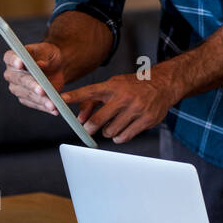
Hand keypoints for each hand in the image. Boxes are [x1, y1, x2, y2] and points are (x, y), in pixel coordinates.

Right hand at [2, 42, 67, 113]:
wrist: (55, 68)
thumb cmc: (49, 55)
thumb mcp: (49, 51)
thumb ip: (44, 57)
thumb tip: (40, 64)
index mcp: (14, 56)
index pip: (9, 57)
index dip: (14, 60)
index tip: (21, 64)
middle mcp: (11, 73)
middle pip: (18, 79)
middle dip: (31, 85)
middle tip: (42, 90)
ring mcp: (16, 88)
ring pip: (27, 94)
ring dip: (40, 100)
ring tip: (52, 104)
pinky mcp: (25, 99)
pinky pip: (34, 104)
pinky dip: (44, 107)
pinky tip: (55, 109)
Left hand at [63, 69, 181, 144]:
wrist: (163, 85)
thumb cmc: (133, 86)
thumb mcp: (113, 86)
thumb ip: (94, 101)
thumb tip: (80, 119)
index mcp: (113, 86)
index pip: (89, 92)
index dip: (74, 96)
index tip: (59, 100)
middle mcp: (124, 97)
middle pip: (97, 120)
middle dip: (89, 128)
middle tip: (88, 129)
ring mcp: (136, 109)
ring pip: (110, 132)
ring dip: (107, 132)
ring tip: (113, 124)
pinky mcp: (146, 120)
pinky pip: (124, 137)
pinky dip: (119, 137)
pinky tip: (122, 129)